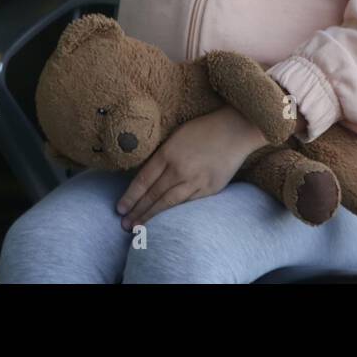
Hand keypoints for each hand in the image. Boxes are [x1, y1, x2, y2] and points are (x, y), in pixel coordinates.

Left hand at [116, 106, 266, 229]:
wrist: (235, 130)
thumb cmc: (204, 129)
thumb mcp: (176, 136)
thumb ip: (162, 155)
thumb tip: (147, 176)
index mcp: (168, 153)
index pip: (143, 180)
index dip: (130, 197)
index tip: (120, 208)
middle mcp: (179, 169)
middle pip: (153, 195)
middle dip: (137, 211)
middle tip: (125, 225)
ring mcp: (195, 180)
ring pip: (168, 203)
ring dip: (152, 217)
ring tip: (139, 228)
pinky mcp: (210, 188)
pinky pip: (188, 204)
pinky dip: (175, 214)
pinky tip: (166, 221)